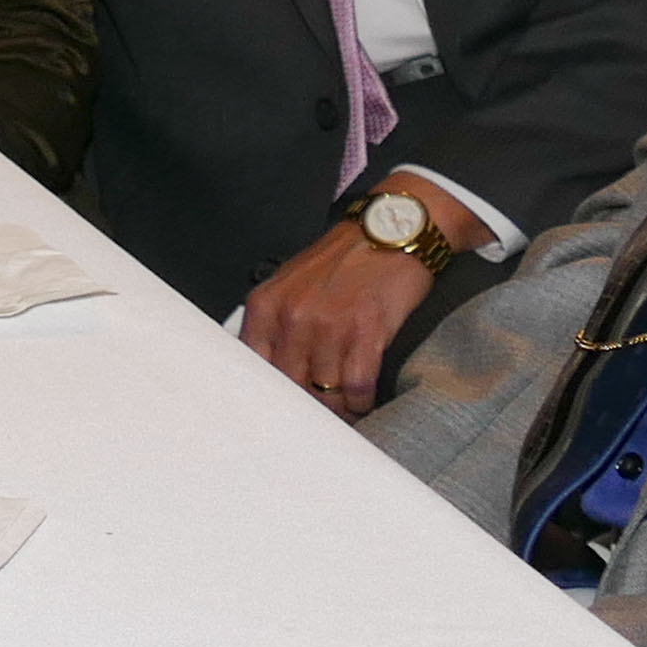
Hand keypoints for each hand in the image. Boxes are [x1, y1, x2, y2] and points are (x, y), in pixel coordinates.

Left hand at [238, 176, 473, 417]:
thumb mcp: (291, 284)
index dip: (270, 396)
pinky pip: (356, 388)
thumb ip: (274, 325)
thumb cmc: (344, 260)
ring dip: (337, 409)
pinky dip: (361, 401)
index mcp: (266, 305)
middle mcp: (292, 316)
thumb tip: (269, 374)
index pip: (253, 368)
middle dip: (306, 406)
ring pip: (324, 394)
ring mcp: (328, 325)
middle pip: (290, 387)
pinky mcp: (365, 332)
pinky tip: (363, 400)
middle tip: (318, 417)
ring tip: (344, 410)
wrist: (393, 228)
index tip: (281, 410)